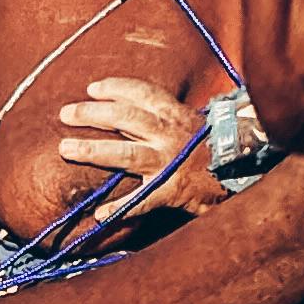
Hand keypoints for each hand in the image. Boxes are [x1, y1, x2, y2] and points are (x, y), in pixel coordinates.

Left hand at [55, 74, 224, 218]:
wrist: (238, 174)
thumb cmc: (207, 147)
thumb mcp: (186, 122)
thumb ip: (158, 115)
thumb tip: (120, 105)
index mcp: (174, 115)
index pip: (142, 93)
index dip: (116, 88)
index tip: (92, 88)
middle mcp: (169, 135)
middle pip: (125, 117)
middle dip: (92, 113)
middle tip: (66, 114)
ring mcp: (168, 163)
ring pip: (125, 154)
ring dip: (93, 150)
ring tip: (65, 149)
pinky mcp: (170, 191)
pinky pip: (141, 201)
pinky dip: (119, 208)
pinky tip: (99, 214)